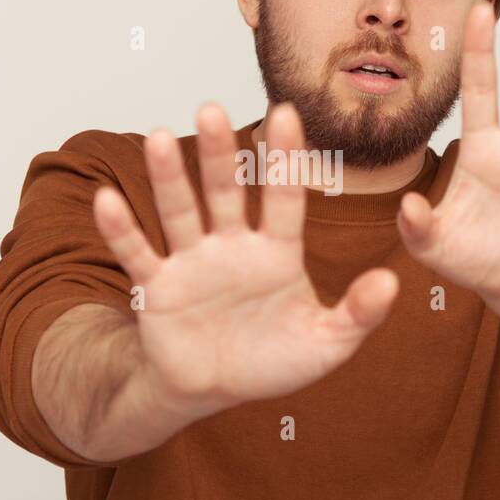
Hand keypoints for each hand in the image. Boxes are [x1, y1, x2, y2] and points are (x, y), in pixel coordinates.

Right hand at [92, 102, 398, 418]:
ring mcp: (192, 263)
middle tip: (211, 109)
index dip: (286, 159)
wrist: (215, 390)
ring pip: (180, 212)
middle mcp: (233, 246)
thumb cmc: (273, 361)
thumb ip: (358, 314)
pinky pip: (137, 254)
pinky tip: (107, 200)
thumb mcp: (327, 343)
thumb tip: (392, 284)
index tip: (288, 113)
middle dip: (217, 153)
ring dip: (168, 177)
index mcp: (278, 253)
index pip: (285, 198)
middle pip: (226, 192)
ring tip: (157, 136)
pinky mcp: (157, 288)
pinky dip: (120, 229)